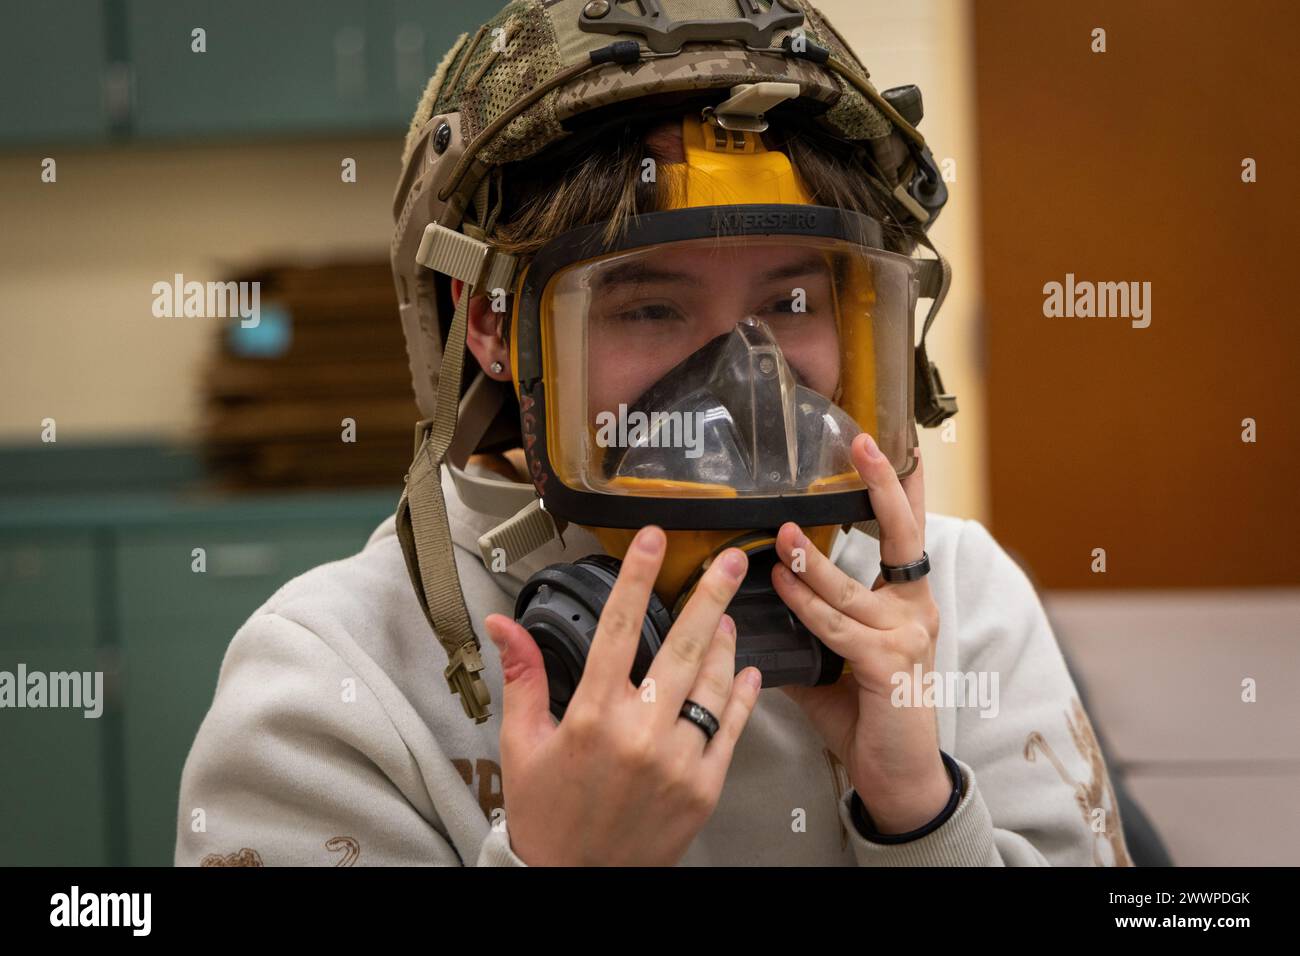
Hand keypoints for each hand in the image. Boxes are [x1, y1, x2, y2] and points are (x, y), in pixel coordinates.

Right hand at [484, 526, 763, 864]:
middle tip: (731, 560)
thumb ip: (523, 676)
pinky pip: (730, 729)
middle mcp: (639, 733)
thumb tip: (503, 623)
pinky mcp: (704, 787)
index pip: (617, 628)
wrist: (575, 881)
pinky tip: (742, 669)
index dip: (637, 576)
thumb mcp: (522, 742)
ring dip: (724, 643)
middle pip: (682, 646)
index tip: (652, 540)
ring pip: (712, 684)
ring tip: (726, 615)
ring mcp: (677, 761)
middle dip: (710, 595)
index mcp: (591, 715)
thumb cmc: (547, 811)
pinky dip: (739, 695)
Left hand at [771, 434, 951, 834]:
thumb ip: (806, 627)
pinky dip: (805, 606)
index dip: (903, 487)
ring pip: (849, 586)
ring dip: (810, 560)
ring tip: (780, 535)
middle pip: (901, 535)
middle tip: (864, 444)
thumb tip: (756, 599)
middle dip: (883, 485)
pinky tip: (780, 587)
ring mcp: (907, 635)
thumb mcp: (834, 661)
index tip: (895, 442)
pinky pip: (836, 626)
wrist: (897, 777)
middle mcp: (916, 610)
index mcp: (907, 602)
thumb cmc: (866, 715)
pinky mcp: (889, 663)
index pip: (907, 533)